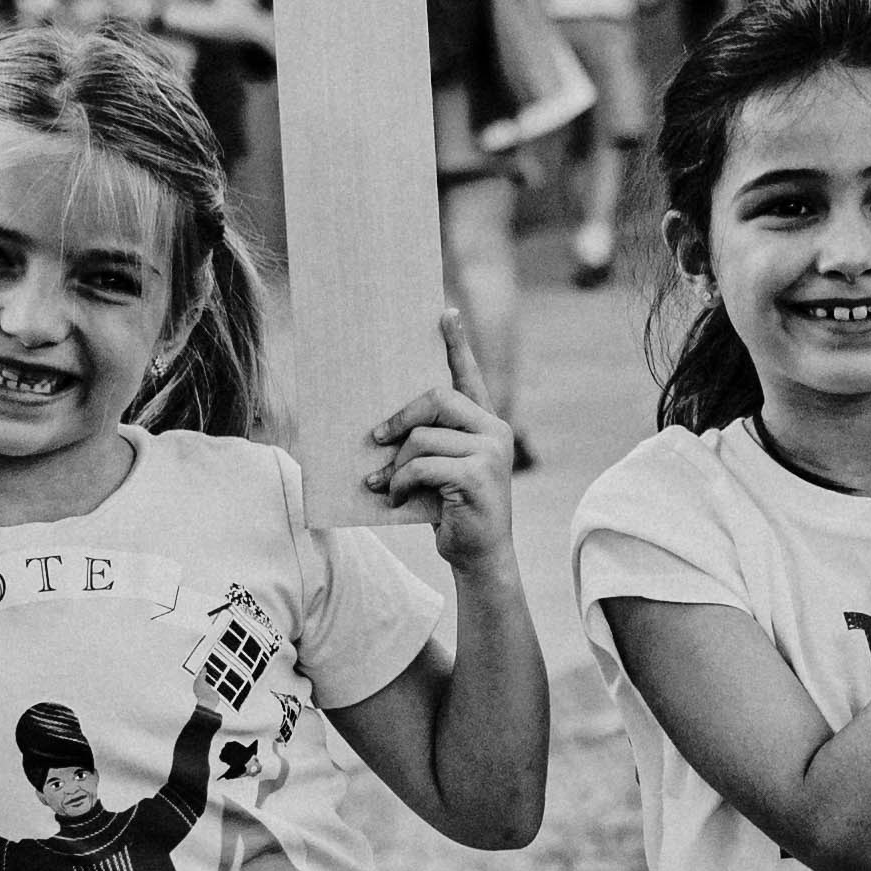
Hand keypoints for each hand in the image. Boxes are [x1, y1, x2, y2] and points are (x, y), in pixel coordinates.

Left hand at [364, 310, 518, 567]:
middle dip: (400, 417)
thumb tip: (382, 425)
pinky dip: (400, 483)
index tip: (444, 312)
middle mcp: (495, 432)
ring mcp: (491, 452)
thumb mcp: (440, 470)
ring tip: (381, 484)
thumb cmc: (453, 511)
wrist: (480, 557)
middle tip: (375, 437)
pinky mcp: (478, 476)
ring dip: (394, 464)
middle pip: (437, 398)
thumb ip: (428, 442)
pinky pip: (422, 464)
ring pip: (423, 437)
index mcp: (487, 425)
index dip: (457, 344)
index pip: (470, 375)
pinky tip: (395, 500)